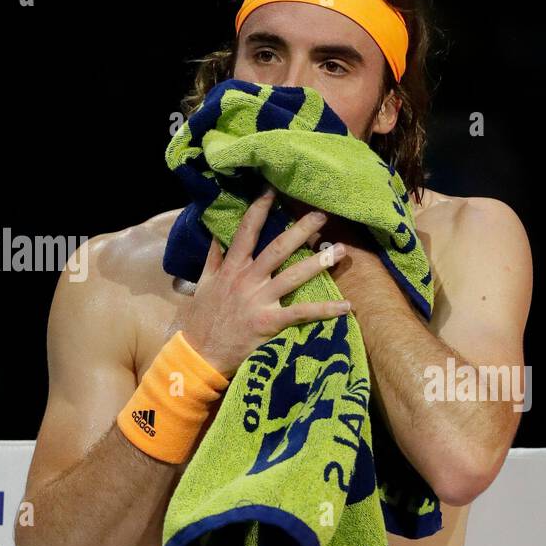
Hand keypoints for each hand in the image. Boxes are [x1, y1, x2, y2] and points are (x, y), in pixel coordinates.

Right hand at [178, 189, 351, 376]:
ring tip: (340, 250)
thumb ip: (212, 258)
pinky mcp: (269, 322)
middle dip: (300, 229)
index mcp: (232, 268)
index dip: (260, 208)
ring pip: (293, 275)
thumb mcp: (202, 284)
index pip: (246, 231)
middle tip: (322, 214)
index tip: (273, 190)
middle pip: (278, 248)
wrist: (199, 355)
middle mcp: (247, 279)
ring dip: (319, 262)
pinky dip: (325, 310)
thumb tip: (216, 234)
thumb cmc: (202, 320)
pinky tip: (347, 306)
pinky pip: (302, 313)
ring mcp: (259, 300)